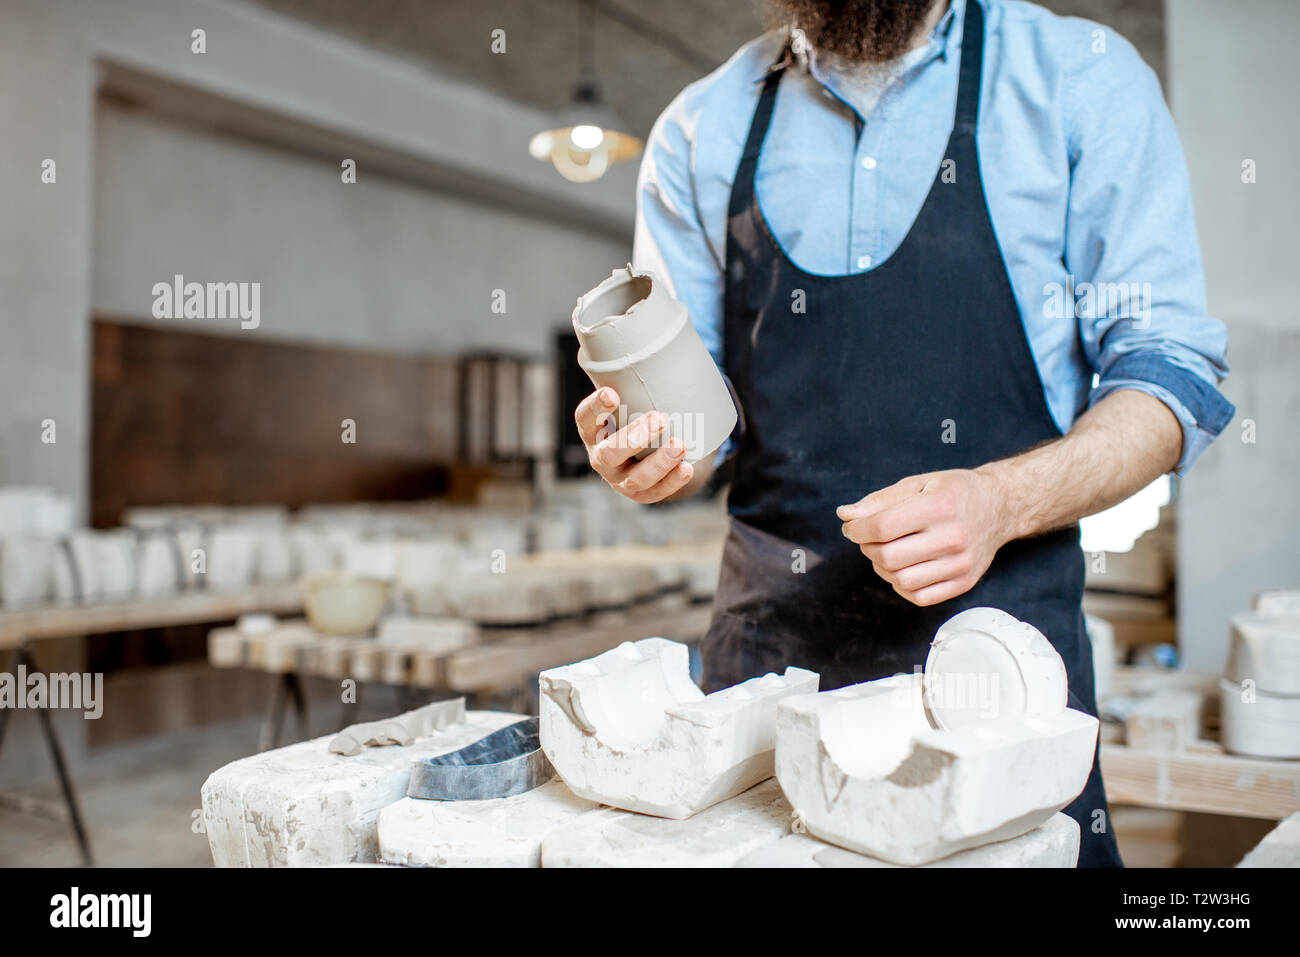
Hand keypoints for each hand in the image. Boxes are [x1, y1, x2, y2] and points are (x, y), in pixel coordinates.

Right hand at [574, 387, 694, 502]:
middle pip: (609, 453)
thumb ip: (638, 375)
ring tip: (680, 445)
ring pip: (635, 477)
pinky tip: (687, 467)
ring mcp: (620, 480)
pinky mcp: (640, 495)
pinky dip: (672, 481)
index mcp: (592, 431)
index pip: (584, 419)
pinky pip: (656, 493)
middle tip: (659, 419)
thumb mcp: (631, 397)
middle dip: (633, 437)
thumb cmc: (639, 414)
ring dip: (658, 462)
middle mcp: (600, 457)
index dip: (595, 408)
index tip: (612, 393)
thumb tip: (663, 319)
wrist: (649, 455)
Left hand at [836, 469, 1011, 606]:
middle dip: (867, 548)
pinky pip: (919, 596)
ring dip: (882, 568)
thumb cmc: (954, 492)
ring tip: (886, 551)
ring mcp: (961, 564)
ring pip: (901, 580)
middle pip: (888, 557)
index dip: (857, 529)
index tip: (852, 527)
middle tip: (869, 538)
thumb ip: (880, 500)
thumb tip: (845, 515)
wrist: (999, 507)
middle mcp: (954, 537)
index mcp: (940, 506)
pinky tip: (903, 567)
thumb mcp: (918, 483)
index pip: (883, 527)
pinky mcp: (964, 583)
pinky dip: (901, 585)